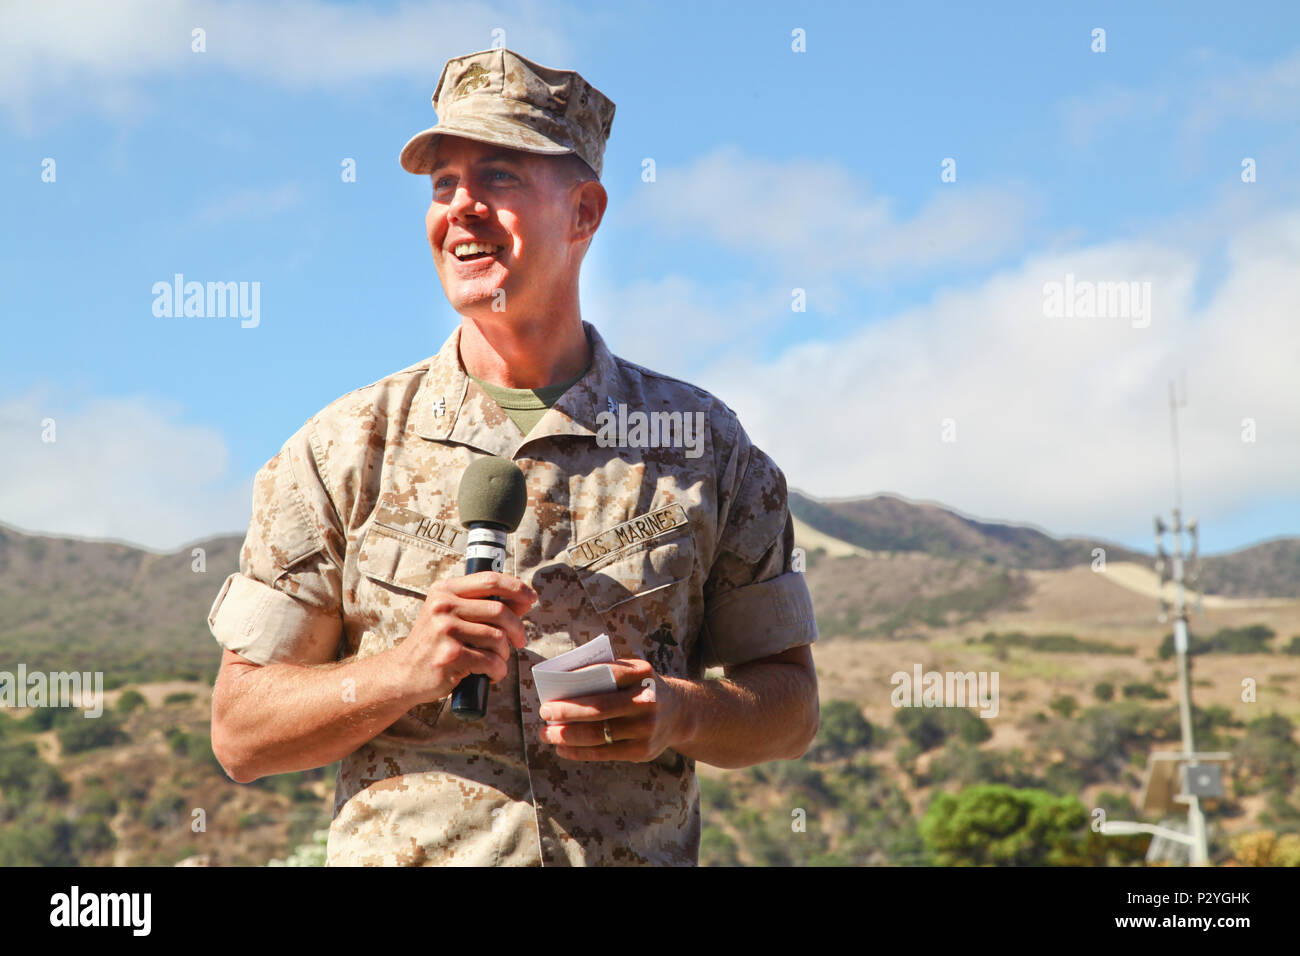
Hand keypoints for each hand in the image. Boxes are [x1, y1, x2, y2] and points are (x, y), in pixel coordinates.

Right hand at [394, 571, 536, 704]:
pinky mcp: (450, 656)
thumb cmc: (434, 644)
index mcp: (445, 590)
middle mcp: (443, 606)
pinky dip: (498, 670)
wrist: (404, 673)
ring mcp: (444, 630)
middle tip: (520, 640)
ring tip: (497, 660)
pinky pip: (490, 661)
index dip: (516, 587)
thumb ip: (481, 605)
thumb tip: (522, 601)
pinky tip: (491, 673)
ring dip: (505, 653)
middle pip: (499, 610)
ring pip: (498, 637)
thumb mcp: (450, 615)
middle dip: (517, 628)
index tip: (531, 598)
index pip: (489, 580)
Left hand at [537, 659, 684, 761]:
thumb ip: (606, 672)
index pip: (607, 674)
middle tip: (544, 713)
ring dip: (567, 736)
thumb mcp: (633, 672)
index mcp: (643, 674)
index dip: (578, 683)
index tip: (552, 693)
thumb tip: (563, 681)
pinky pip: (604, 753)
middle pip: (600, 709)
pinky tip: (562, 748)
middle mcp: (647, 701)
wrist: (680, 713)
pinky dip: (579, 752)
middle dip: (567, 713)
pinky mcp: (642, 751)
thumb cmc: (641, 688)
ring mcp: (646, 729)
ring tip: (546, 734)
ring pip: (598, 735)